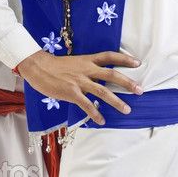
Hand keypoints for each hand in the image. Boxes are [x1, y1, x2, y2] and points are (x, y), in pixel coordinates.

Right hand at [16, 49, 142, 124]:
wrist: (38, 67)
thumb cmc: (54, 66)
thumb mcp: (73, 62)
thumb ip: (86, 69)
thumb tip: (98, 77)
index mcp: (87, 60)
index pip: (109, 56)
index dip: (124, 59)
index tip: (137, 63)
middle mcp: (86, 69)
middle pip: (111, 74)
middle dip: (127, 82)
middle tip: (140, 90)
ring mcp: (79, 81)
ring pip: (103, 91)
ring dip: (117, 101)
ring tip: (127, 109)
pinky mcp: (72, 92)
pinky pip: (87, 105)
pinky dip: (96, 113)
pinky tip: (102, 120)